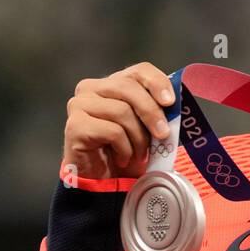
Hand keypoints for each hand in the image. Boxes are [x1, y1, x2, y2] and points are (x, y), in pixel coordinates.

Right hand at [63, 62, 176, 179]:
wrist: (104, 180)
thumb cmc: (126, 150)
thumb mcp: (145, 127)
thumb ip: (156, 110)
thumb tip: (174, 104)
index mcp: (112, 83)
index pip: (138, 70)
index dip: (157, 83)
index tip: (170, 102)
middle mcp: (91, 88)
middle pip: (129, 88)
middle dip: (151, 113)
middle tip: (163, 135)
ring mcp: (79, 105)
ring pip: (121, 111)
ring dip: (138, 138)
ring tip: (139, 154)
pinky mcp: (75, 125)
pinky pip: (112, 131)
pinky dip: (125, 148)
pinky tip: (123, 158)